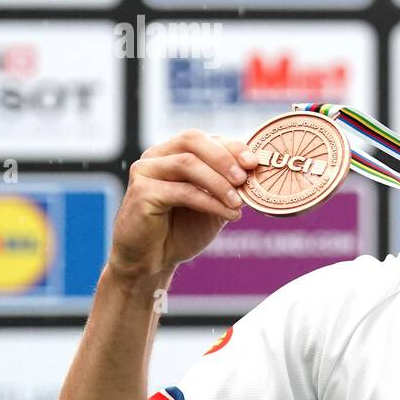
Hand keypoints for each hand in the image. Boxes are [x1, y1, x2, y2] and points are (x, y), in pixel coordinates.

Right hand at [108, 129, 259, 281]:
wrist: (154, 260)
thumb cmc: (183, 229)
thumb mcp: (214, 203)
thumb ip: (231, 185)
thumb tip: (258, 172)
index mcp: (173, 152)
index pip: (205, 139)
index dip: (232, 147)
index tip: (254, 163)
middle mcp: (156, 156)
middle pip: (192, 140)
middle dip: (224, 157)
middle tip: (244, 178)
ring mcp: (145, 171)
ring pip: (187, 163)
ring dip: (218, 182)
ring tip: (238, 202)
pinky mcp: (141, 192)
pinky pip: (182, 191)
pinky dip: (210, 202)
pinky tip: (229, 214)